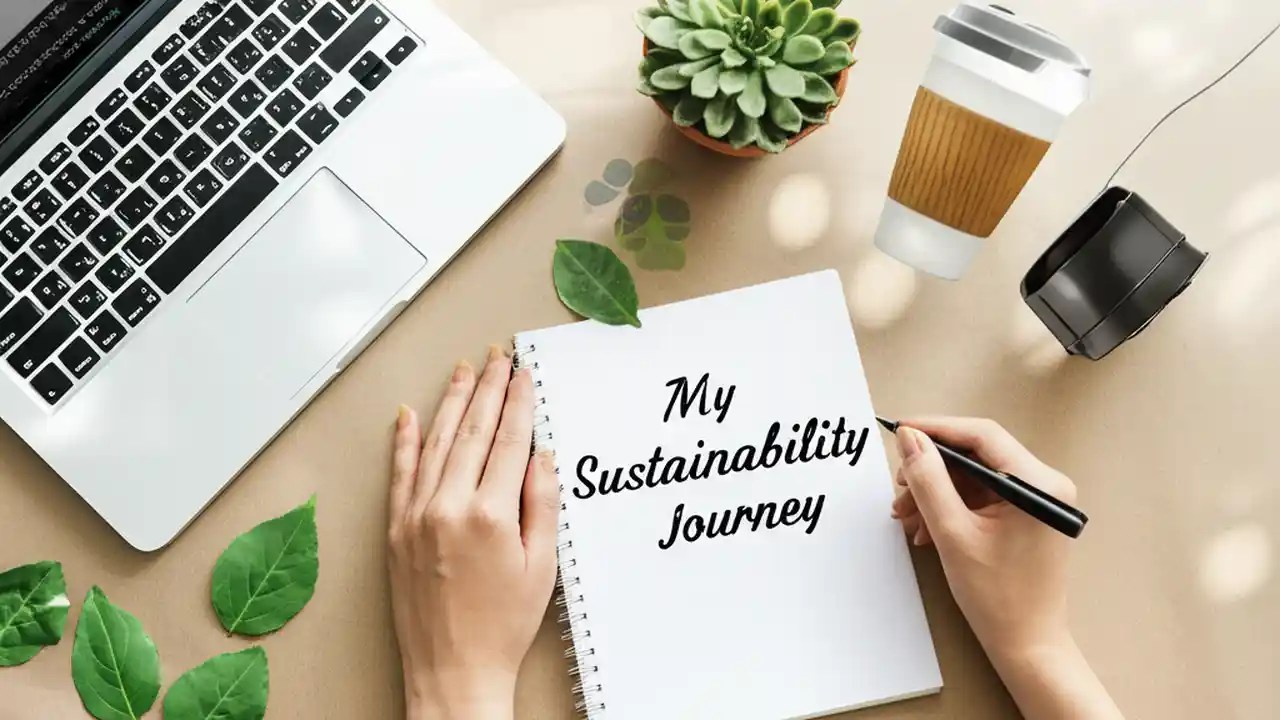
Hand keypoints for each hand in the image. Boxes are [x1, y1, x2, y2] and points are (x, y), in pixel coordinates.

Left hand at [387, 346, 559, 719]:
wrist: (454, 672)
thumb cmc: (502, 627)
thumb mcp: (541, 566)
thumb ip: (541, 503)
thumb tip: (541, 457)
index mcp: (490, 514)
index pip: (509, 441)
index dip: (520, 403)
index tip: (524, 375)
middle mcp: (448, 507)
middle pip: (472, 432)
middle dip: (489, 389)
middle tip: (498, 358)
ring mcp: (417, 517)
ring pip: (435, 443)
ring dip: (452, 403)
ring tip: (465, 372)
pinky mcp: (396, 531)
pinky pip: (400, 473)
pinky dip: (404, 441)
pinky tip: (409, 415)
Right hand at [891, 418, 1122, 719]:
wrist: (1026, 645)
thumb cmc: (999, 598)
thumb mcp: (953, 534)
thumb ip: (929, 480)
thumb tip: (909, 438)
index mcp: (1039, 484)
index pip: (982, 435)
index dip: (937, 429)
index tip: (901, 431)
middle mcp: (1045, 485)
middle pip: (977, 456)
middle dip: (932, 470)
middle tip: (899, 486)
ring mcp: (1037, 501)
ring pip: (974, 477)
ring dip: (936, 492)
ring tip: (907, 516)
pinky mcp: (1026, 515)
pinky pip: (981, 497)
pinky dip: (951, 507)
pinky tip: (926, 528)